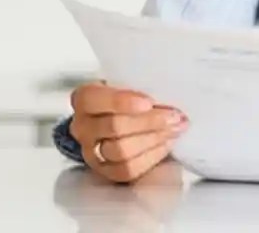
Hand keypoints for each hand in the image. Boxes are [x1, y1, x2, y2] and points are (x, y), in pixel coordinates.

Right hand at [69, 82, 187, 183]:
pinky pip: (129, 169)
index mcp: (84, 99)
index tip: (149, 102)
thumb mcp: (127, 85)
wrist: (119, 123)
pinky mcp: (107, 172)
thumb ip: (139, 87)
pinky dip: (152, 155)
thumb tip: (166, 93)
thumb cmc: (126, 100)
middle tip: (173, 116)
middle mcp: (83, 127)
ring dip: (154, 138)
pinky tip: (166, 142)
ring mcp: (92, 153)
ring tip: (175, 128)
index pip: (94, 100)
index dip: (121, 102)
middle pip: (114, 127)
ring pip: (122, 150)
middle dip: (149, 122)